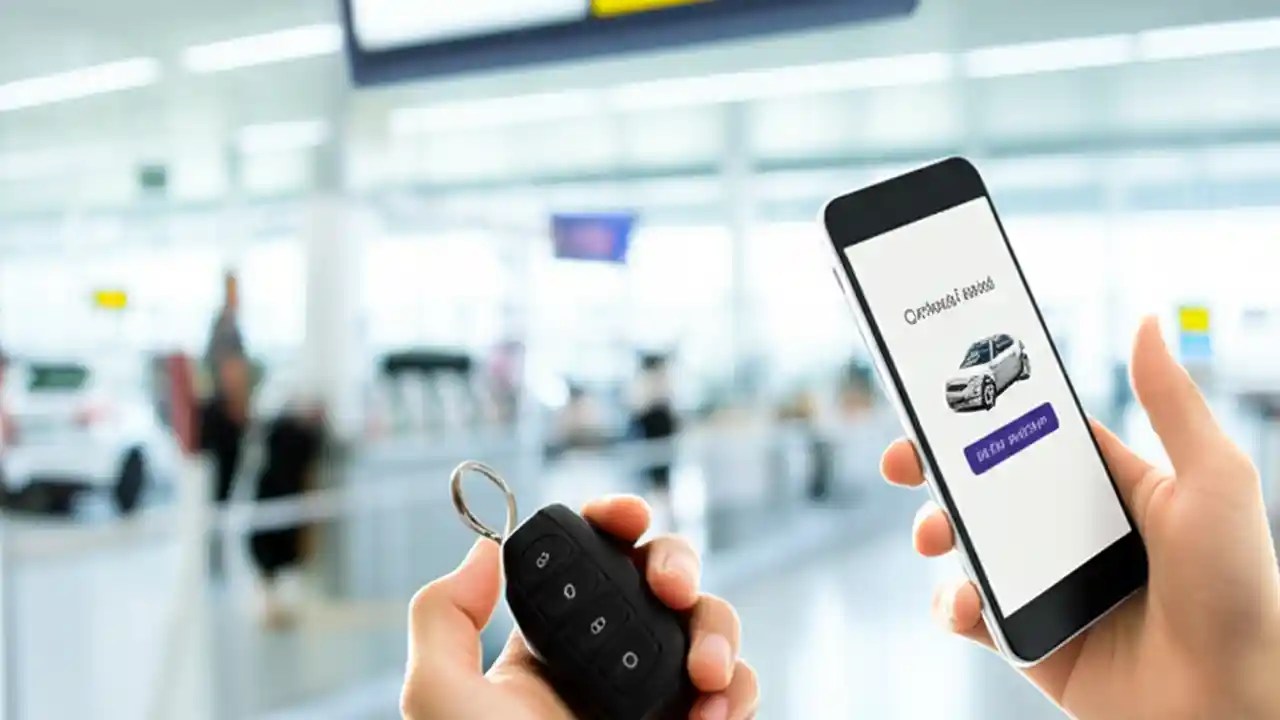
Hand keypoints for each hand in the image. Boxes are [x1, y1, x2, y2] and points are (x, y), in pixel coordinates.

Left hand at [401, 495, 757, 719]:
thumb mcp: (437, 698)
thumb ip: (441, 616)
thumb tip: (483, 548)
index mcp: (545, 646)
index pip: (585, 561)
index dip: (611, 522)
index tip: (627, 516)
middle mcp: (605, 664)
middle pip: (657, 579)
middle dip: (675, 563)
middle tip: (668, 586)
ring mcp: (655, 699)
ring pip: (707, 627)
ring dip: (717, 629)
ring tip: (709, 670)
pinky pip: (736, 693)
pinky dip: (738, 690)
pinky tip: (713, 712)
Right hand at [882, 317, 1279, 718]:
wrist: (1226, 704)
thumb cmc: (1240, 591)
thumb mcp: (1213, 481)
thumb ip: (1173, 402)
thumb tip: (1151, 321)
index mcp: (1109, 487)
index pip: (1032, 436)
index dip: (984, 413)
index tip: (939, 394)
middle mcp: (1071, 531)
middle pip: (982, 485)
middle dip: (933, 468)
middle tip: (903, 460)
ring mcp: (1044, 583)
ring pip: (966, 543)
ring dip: (934, 530)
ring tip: (934, 535)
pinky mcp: (1027, 636)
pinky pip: (970, 611)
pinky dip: (953, 602)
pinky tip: (967, 600)